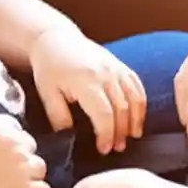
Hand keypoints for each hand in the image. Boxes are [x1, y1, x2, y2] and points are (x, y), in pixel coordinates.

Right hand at [0, 114, 52, 187]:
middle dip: (20, 159)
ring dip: (29, 177)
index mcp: (0, 125)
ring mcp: (22, 166)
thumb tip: (7, 138)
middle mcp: (14, 142)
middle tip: (2, 174)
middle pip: (30, 147)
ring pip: (39, 168)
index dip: (9, 144)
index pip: (17, 130)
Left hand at [29, 26, 145, 154]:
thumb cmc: (49, 67)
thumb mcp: (46, 93)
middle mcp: (105, 74)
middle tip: (116, 148)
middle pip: (121, 109)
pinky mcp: (121, 65)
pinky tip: (137, 119)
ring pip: (134, 99)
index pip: (103, 114)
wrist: (56, 39)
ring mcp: (116, 68)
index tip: (103, 149)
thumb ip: (58, 116)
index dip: (106, 135)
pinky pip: (138, 86)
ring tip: (131, 137)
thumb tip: (69, 137)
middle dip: (120, 132)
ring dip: (135, 121)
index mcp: (85, 81)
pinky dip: (141, 104)